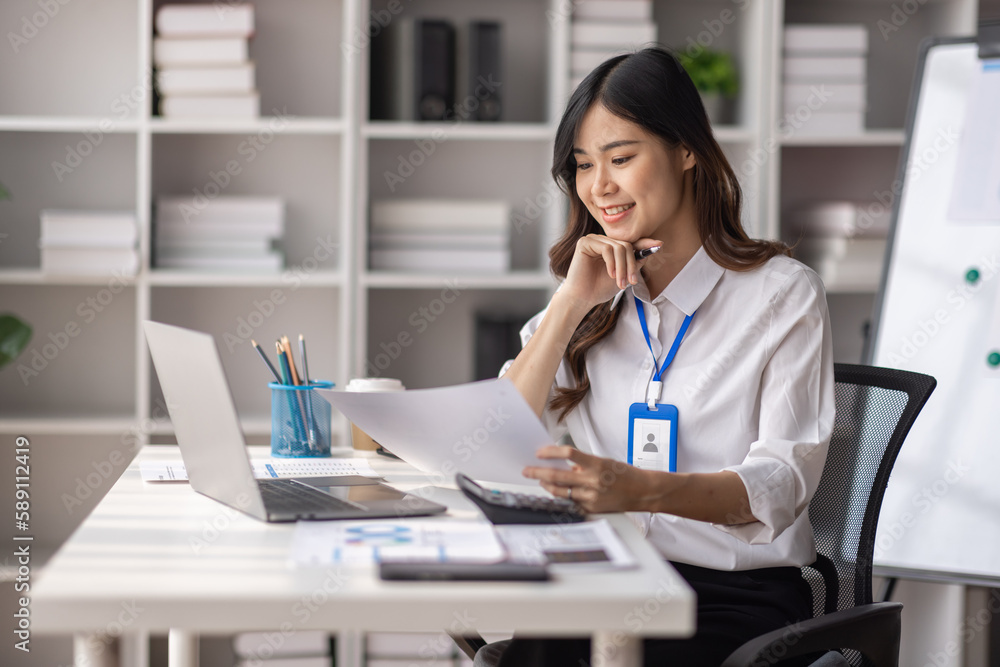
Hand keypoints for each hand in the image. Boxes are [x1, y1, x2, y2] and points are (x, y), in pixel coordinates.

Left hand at [522, 445, 650, 513]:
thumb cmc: (625, 474)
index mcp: (596, 464)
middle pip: (557, 475)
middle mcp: (593, 481)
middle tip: (527, 469)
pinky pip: (570, 501)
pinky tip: (556, 491)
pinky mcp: (591, 508)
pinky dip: (562, 495)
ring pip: (560, 491)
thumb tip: (561, 464)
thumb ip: (583, 464)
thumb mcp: (604, 462)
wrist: (643, 491)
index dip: (550, 452)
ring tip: (540, 480)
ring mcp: (591, 496)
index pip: (568, 454)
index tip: (540, 452)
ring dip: (547, 485)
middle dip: (538, 472)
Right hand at [560, 235, 660, 311]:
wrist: (582, 299)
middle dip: (631, 265)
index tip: (659, 244)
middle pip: (626, 245)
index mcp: (610, 247)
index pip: (630, 242)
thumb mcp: (624, 275)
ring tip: (621, 283)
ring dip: (623, 267)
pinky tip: (610, 274)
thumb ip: (635, 261)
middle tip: (632, 282)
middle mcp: (602, 241)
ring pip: (618, 247)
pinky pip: (606, 248)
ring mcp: (593, 240)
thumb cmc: (600, 288)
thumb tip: (652, 248)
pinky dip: (612, 263)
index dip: (645, 243)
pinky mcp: (585, 242)